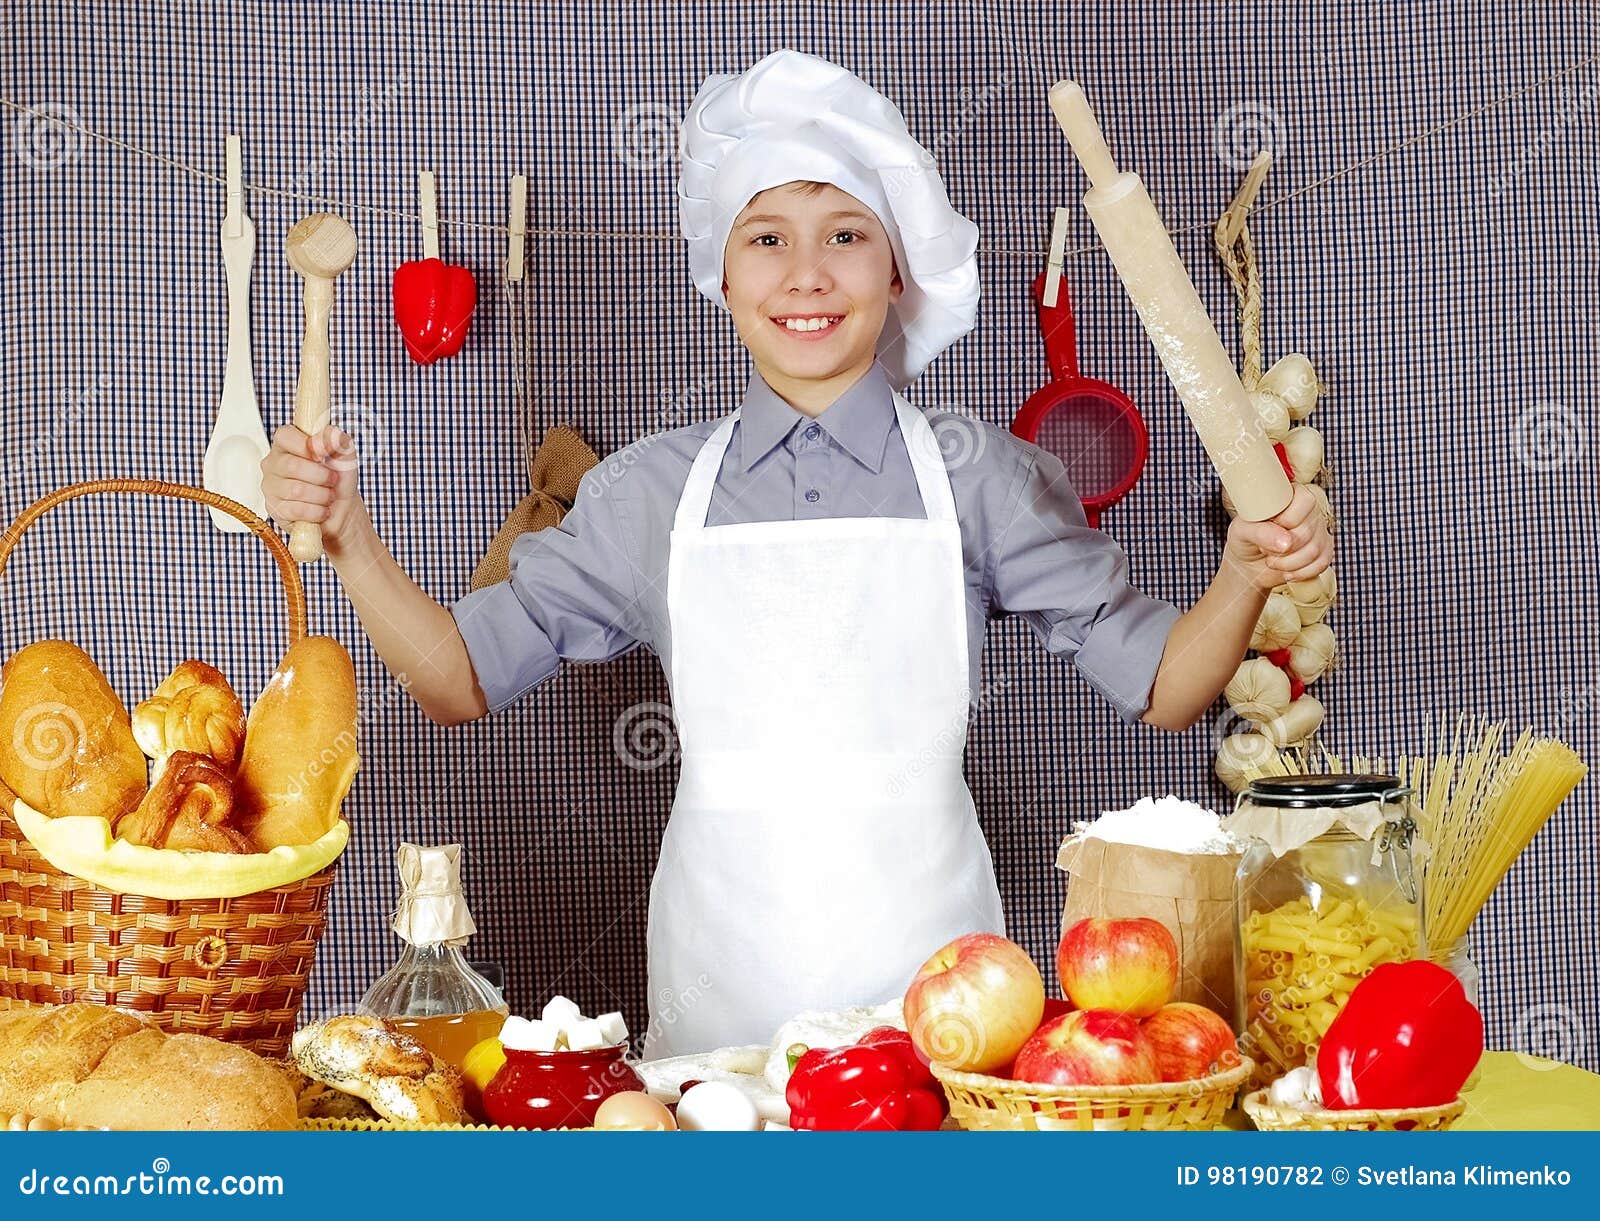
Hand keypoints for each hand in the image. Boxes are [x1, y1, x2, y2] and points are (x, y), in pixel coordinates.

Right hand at [261, 425, 365, 555]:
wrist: (343, 507)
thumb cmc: (339, 476)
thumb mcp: (344, 452)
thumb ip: (334, 438)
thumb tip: (315, 443)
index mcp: (287, 443)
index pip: (285, 435)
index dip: (306, 446)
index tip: (323, 455)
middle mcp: (273, 463)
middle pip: (292, 466)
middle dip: (322, 476)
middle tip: (333, 480)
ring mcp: (270, 486)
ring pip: (296, 490)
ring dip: (322, 495)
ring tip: (329, 496)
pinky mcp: (275, 509)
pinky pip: (296, 510)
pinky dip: (317, 512)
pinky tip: (322, 510)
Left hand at [1224, 485, 1332, 590]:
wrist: (1248, 565)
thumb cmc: (1245, 540)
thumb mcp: (1242, 531)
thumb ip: (1260, 532)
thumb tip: (1286, 542)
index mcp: (1290, 495)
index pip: (1305, 500)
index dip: (1287, 520)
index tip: (1268, 528)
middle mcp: (1309, 510)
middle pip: (1309, 529)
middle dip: (1282, 548)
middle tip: (1264, 548)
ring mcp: (1319, 530)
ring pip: (1315, 549)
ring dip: (1288, 563)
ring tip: (1272, 560)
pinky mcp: (1324, 551)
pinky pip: (1321, 564)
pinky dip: (1300, 573)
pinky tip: (1286, 570)